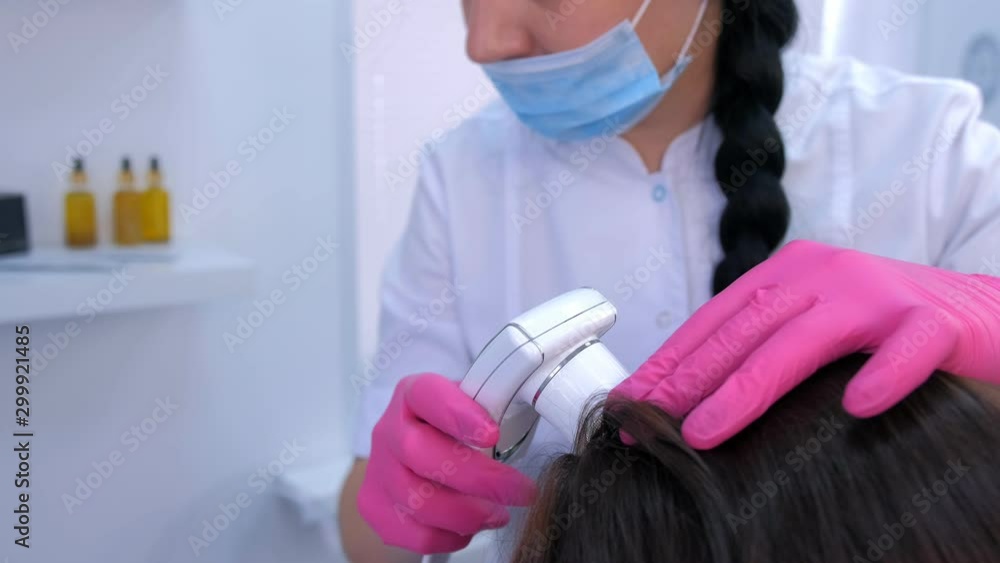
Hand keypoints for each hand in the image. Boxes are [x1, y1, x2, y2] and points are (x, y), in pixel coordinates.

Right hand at [358, 373, 536, 553]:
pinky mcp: (374, 505)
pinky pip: (413, 532)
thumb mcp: (469, 407)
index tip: (494, 436)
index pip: (428, 395)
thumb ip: (492, 407)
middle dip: (478, 477)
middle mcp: (389, 428)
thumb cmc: (450, 430)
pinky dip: (449, 536)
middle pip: (420, 453)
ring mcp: (378, 469)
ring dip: (467, 513)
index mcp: (413, 394)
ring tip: (499, 515)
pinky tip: (469, 527)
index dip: (458, 415)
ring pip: (416, 499)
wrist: (407, 459)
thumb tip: (536, 410)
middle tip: (519, 491)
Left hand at [613, 240, 999, 448]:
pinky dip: (884, 376)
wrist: (981, 313)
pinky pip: (906, 350)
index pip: (715, 319)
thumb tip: (691, 398)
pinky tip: (858, 408)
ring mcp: (877, 294)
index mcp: (789, 272)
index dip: (669, 362)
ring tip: (706, 431)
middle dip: (687, 380)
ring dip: (750, 387)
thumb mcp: (814, 325)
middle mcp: (824, 273)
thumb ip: (763, 346)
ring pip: (803, 340)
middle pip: (744, 330)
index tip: (631, 402)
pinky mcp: (932, 321)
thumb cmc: (886, 327)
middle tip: (647, 423)